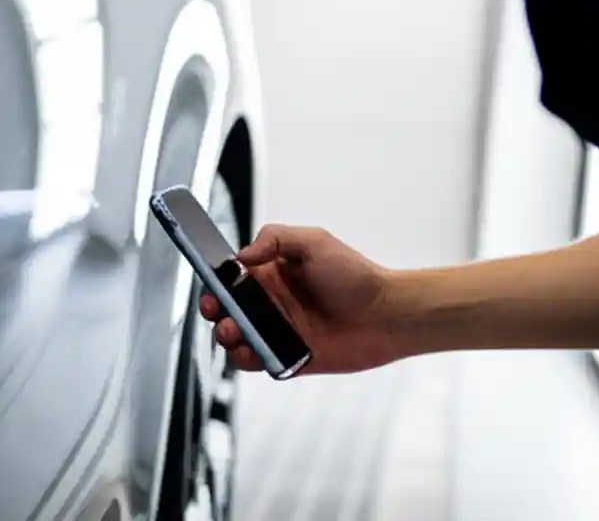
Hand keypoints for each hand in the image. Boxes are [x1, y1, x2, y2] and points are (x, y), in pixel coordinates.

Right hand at [199, 225, 403, 374]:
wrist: (387, 315)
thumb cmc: (356, 276)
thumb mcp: (315, 241)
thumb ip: (275, 238)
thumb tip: (243, 255)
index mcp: (272, 273)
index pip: (232, 277)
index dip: (215, 282)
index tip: (211, 287)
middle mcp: (272, 302)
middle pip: (227, 308)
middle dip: (213, 310)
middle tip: (216, 311)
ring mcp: (279, 330)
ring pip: (237, 336)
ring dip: (226, 335)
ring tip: (233, 332)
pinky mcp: (288, 357)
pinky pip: (257, 360)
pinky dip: (247, 358)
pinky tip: (251, 351)